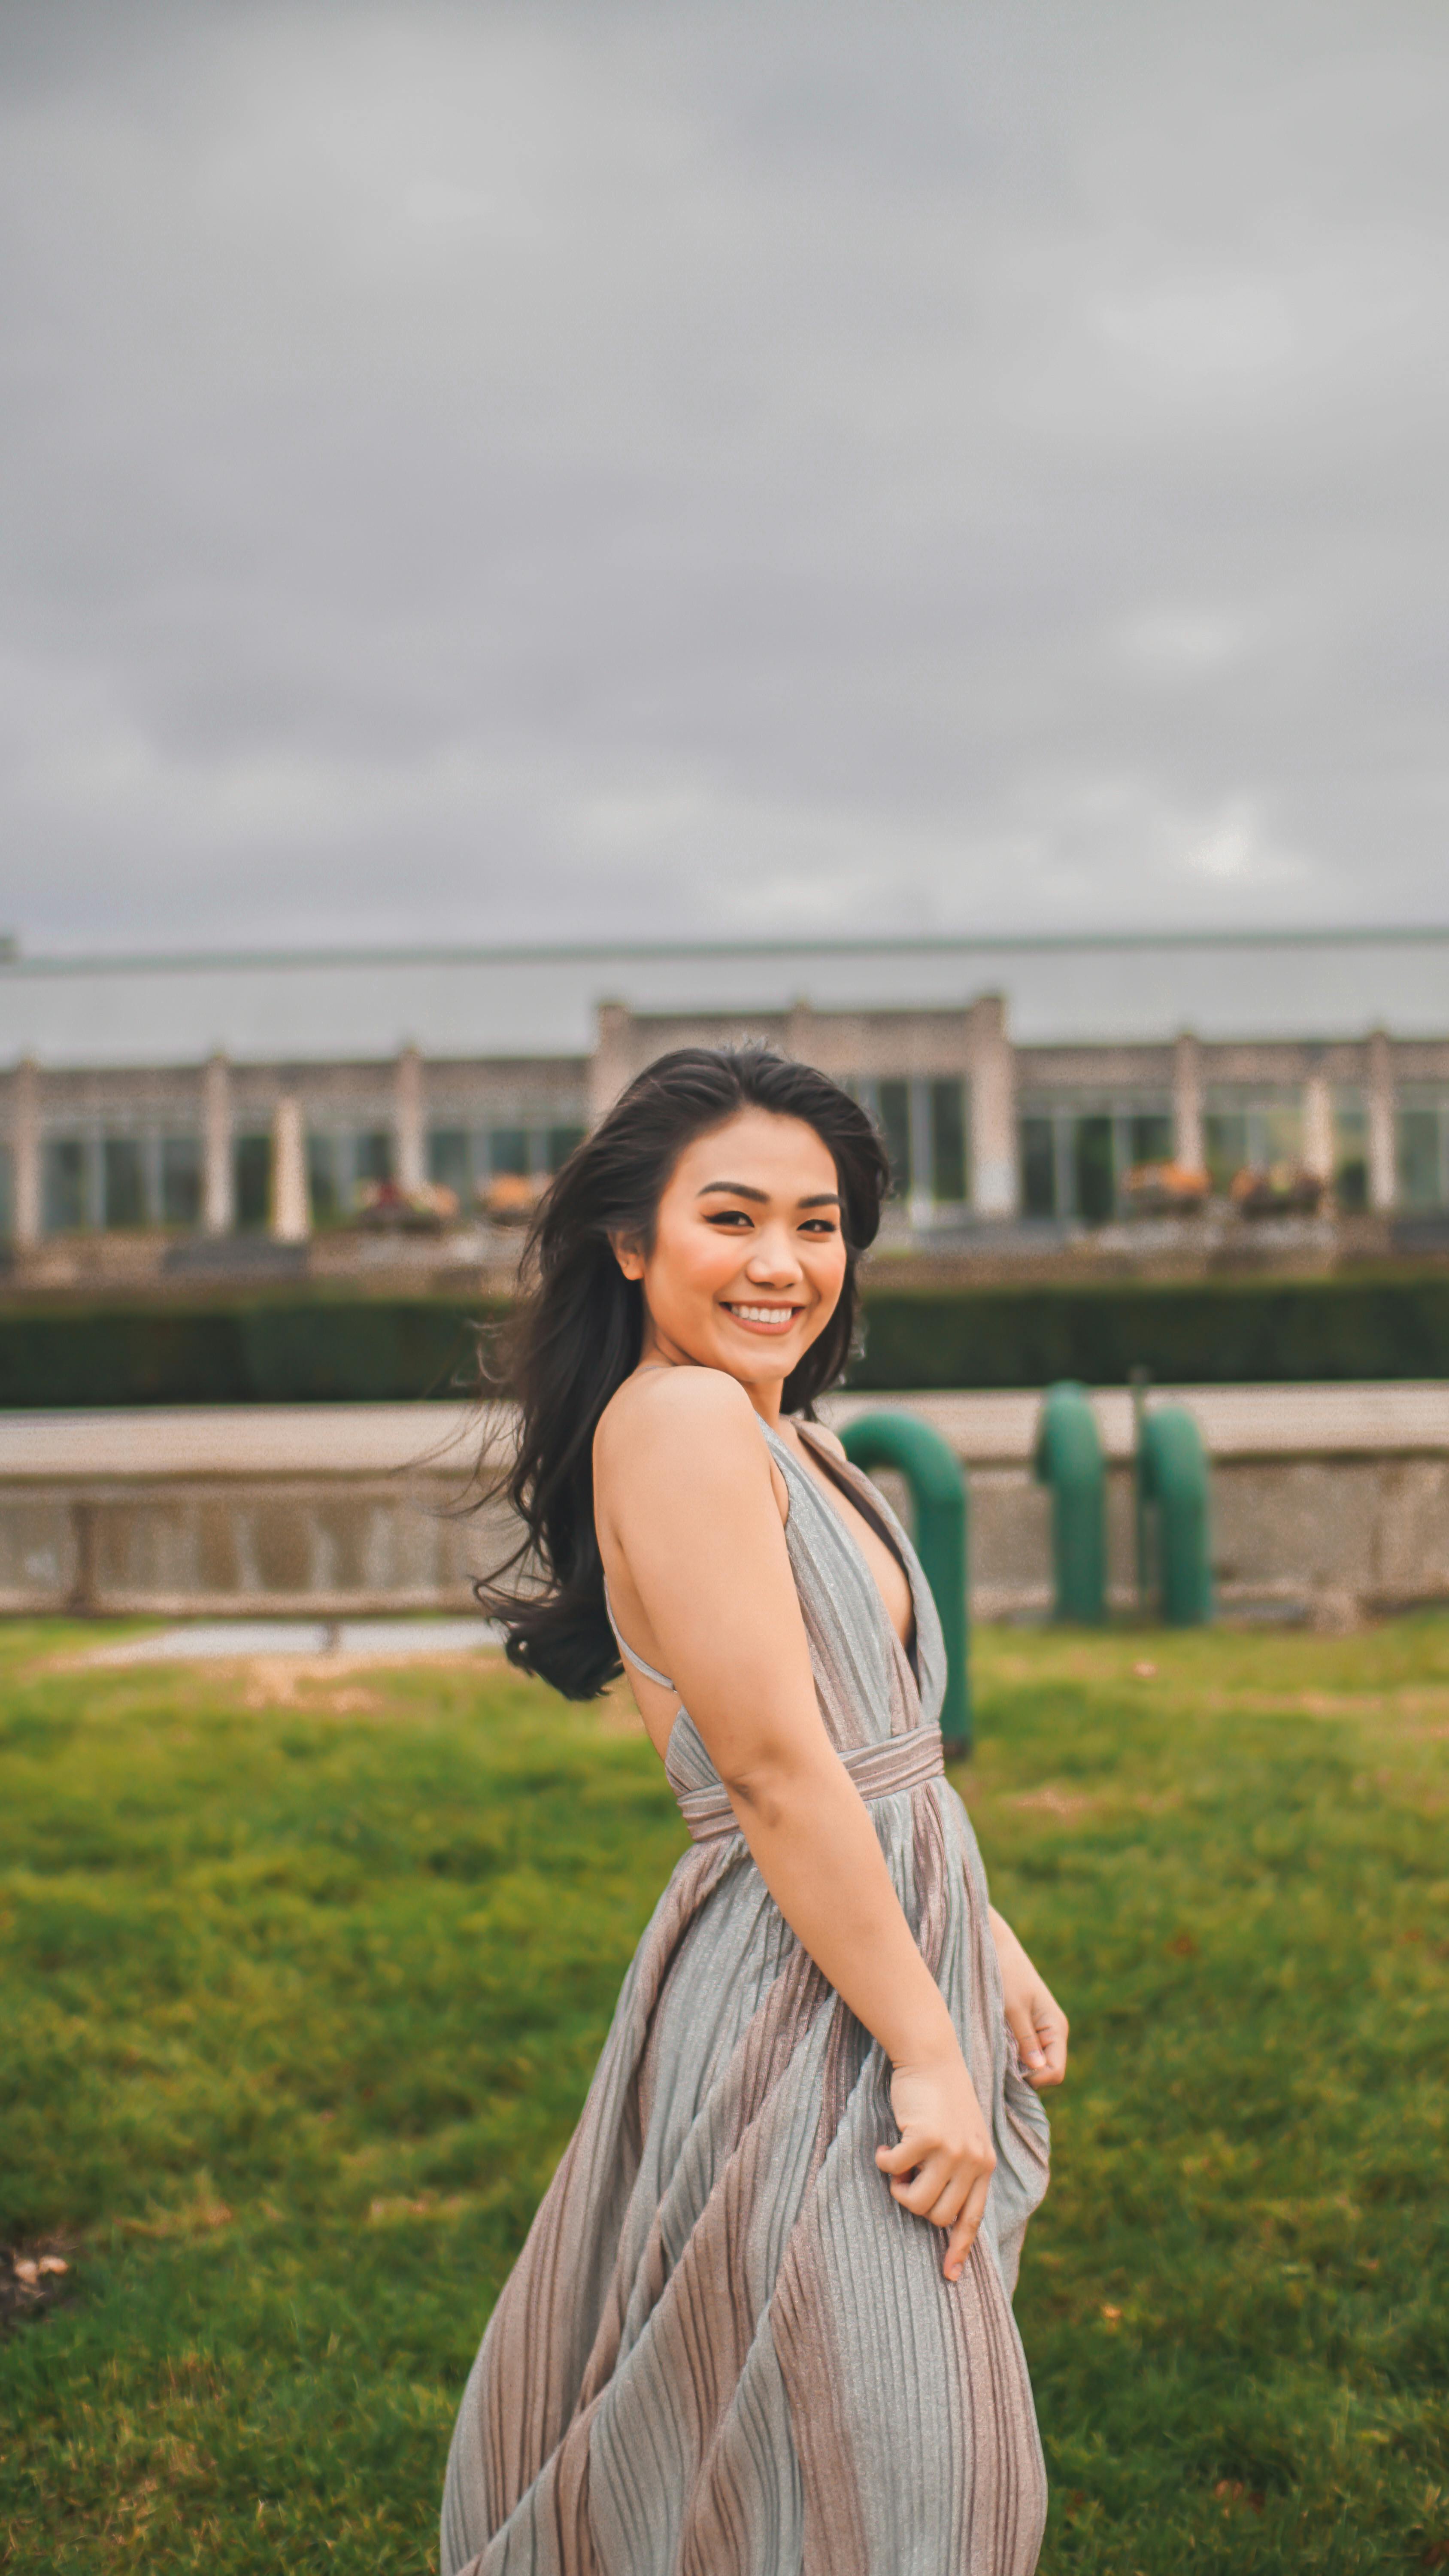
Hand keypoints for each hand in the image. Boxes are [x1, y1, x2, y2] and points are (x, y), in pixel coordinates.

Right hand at [876, 2052, 996, 2281]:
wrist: (932, 2057)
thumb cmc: (941, 2098)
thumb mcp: (963, 2135)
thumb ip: (959, 2169)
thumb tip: (938, 2212)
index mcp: (983, 2164)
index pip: (973, 2218)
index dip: (960, 2249)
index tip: (950, 2276)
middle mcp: (973, 2161)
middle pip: (940, 2216)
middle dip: (916, 2203)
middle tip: (906, 2177)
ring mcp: (951, 2151)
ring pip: (918, 2201)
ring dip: (900, 2188)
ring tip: (897, 2163)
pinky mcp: (927, 2138)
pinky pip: (895, 2171)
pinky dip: (885, 2162)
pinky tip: (885, 2146)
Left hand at [989, 1907, 1068, 2090]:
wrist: (994, 1948)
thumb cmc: (1004, 1973)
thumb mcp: (1013, 2008)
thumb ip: (1025, 2039)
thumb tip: (1037, 2069)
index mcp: (1056, 2028)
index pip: (1055, 2072)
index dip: (1035, 2078)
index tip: (1009, 2068)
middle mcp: (1052, 2034)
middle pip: (1045, 2073)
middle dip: (1024, 2074)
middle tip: (999, 2059)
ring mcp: (1039, 2033)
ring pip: (1033, 2066)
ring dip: (1015, 2065)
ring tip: (996, 2049)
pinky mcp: (1025, 2030)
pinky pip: (1023, 2055)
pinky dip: (1010, 2056)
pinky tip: (996, 2045)